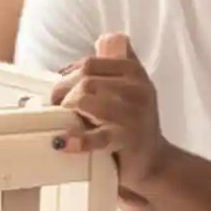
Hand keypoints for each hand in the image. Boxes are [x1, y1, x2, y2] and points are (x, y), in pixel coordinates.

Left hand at [53, 33, 169, 210]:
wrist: (154, 161)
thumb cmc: (133, 123)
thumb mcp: (130, 86)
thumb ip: (114, 63)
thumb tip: (88, 49)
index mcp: (134, 72)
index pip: (89, 64)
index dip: (67, 75)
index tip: (59, 90)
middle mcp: (137, 89)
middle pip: (86, 80)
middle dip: (63, 94)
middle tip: (56, 109)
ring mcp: (133, 115)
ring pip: (86, 100)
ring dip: (67, 111)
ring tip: (62, 121)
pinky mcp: (127, 140)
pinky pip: (98, 136)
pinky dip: (78, 139)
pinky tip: (63, 142)